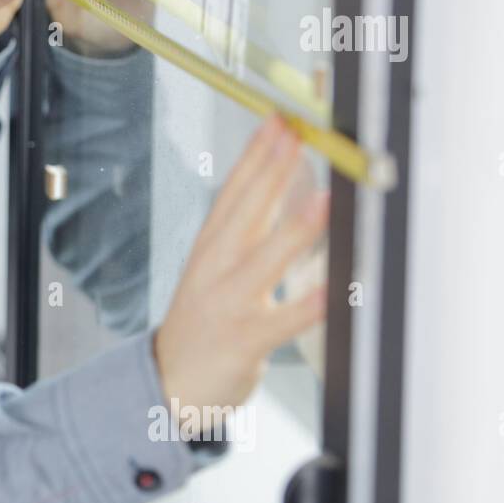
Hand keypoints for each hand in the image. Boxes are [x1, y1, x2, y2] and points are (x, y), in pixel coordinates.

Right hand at [154, 115, 329, 411]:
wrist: (168, 381)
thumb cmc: (203, 321)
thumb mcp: (216, 268)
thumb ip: (250, 231)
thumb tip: (290, 186)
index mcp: (210, 247)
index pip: (234, 191)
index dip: (256, 155)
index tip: (279, 121)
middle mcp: (216, 268)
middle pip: (246, 212)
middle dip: (272, 173)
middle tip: (298, 137)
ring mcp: (229, 303)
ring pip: (265, 261)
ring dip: (296, 231)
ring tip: (325, 201)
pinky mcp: (245, 340)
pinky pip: (283, 321)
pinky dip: (309, 305)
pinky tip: (334, 290)